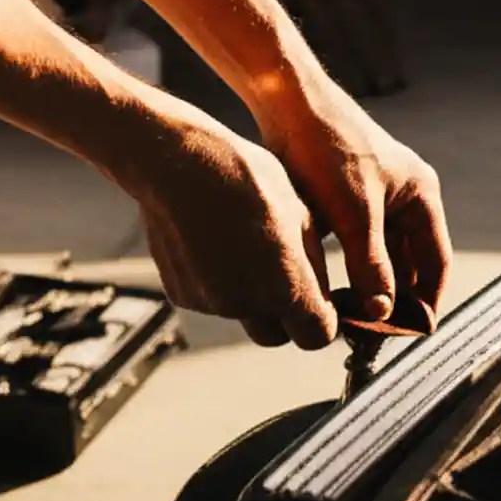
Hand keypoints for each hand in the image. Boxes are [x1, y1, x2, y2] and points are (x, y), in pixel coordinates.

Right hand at [130, 119, 338, 349]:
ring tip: (244, 246)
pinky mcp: (182, 295)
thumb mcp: (301, 214)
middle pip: (277, 335)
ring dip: (249, 296)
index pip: (317, 336)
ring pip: (241, 315)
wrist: (179, 164)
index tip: (319, 300)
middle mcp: (247, 305)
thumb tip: (320, 292)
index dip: (322, 319)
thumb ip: (313, 265)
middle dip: (284, 317)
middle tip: (283, 278)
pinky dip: (217, 284)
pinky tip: (215, 245)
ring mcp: (210, 303)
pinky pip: (210, 300)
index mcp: (286, 289)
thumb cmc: (246, 178)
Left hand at [258, 84, 451, 320]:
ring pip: (380, 258)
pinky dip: (349, 270)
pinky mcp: (344, 201)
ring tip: (354, 320)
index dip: (428, 300)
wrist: (287, 104)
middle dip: (395, 298)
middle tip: (376, 333)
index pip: (436, 261)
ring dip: (371, 286)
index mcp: (420, 196)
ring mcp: (374, 200)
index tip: (414, 333)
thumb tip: (382, 310)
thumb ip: (371, 263)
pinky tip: (332, 292)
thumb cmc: (328, 148)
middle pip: (409, 264)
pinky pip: (356, 247)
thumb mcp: (354, 212)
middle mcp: (404, 199)